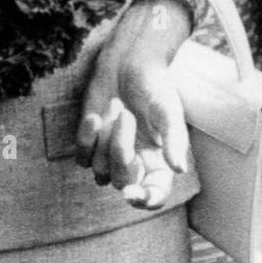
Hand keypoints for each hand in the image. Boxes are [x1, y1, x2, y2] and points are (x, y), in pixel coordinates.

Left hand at [76, 0, 191, 210]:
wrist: (127, 61)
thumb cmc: (154, 84)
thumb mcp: (168, 108)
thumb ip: (174, 138)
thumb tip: (179, 170)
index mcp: (159, 161)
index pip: (154, 194)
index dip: (145, 200)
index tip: (132, 195)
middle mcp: (136, 164)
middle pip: (122, 181)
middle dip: (120, 150)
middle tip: (126, 115)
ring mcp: (111, 156)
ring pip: (100, 170)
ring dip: (106, 137)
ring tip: (117, 105)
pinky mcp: (91, 144)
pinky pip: (82, 157)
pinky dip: (87, 138)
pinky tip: (95, 116)